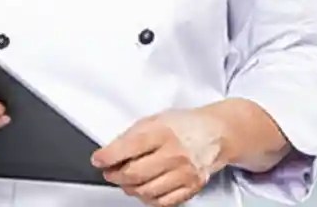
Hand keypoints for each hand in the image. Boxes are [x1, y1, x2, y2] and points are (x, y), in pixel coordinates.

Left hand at [91, 108, 227, 206]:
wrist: (217, 133)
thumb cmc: (185, 125)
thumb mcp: (156, 119)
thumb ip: (132, 135)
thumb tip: (110, 152)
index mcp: (164, 131)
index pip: (129, 147)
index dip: (108, 156)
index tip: (98, 159)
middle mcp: (175, 153)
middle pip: (134, 174)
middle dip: (115, 175)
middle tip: (110, 172)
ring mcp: (185, 172)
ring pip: (146, 191)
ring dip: (130, 188)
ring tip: (127, 180)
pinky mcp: (192, 187)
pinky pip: (163, 202)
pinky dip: (148, 198)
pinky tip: (145, 188)